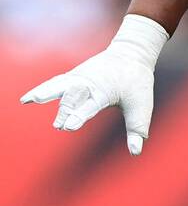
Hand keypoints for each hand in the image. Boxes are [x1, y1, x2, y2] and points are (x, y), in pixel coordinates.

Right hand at [20, 14, 168, 155]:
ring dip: (45, 93)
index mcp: (105, 90)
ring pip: (60, 86)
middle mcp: (89, 83)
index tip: (68, 126)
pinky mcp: (74, 76)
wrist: (131, 54)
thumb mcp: (141, 106)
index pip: (90, 105)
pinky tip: (29, 98)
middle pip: (72, 96)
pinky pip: (56, 83)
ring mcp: (80, 77)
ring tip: (28, 101)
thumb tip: (135, 152)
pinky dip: (43, 88)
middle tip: (58, 125)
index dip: (80, 115)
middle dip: (64, 110)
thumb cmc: (137, 82)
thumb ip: (136, 129)